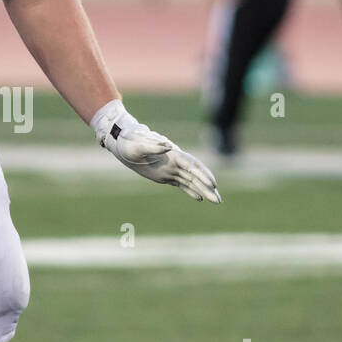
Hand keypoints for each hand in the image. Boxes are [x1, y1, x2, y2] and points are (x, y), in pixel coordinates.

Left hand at [91, 101, 220, 202]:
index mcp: (171, 154)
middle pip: (195, 175)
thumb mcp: (137, 144)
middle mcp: (174, 161)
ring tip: (216, 201)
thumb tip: (169, 147)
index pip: (192, 165)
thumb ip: (152, 146)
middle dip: (207, 187)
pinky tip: (199, 198)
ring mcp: (170, 168)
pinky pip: (181, 183)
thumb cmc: (128, 141)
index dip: (203, 174)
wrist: (122, 140)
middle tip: (218, 200)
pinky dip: (191, 190)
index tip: (213, 184)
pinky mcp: (164, 174)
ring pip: (191, 181)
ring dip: (203, 190)